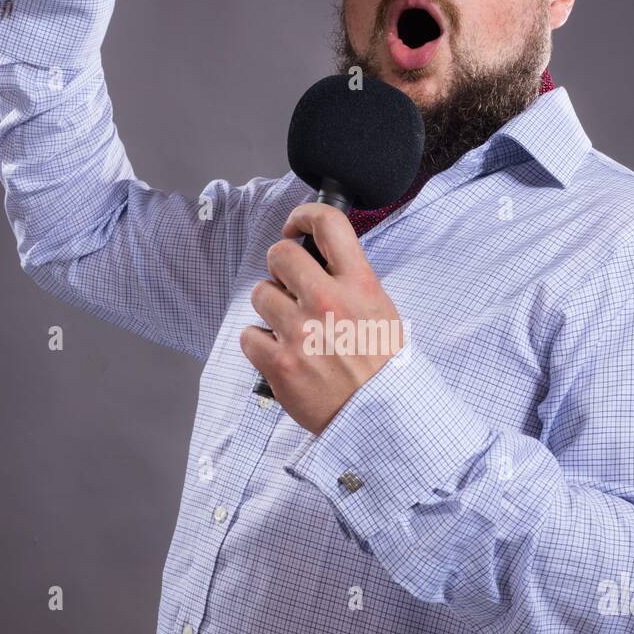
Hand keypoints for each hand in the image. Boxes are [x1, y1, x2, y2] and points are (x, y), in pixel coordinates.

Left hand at [240, 204, 406, 434]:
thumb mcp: (382, 311)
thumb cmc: (385, 369)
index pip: (327, 223)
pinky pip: (248, 336)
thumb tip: (319, 263)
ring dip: (270, 308)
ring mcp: (300, 332)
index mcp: (359, 285)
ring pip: (260, 294)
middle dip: (280, 268)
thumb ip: (351, 283)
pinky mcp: (279, 363)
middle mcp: (328, 302)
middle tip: (290, 286)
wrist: (383, 418)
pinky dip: (260, 344)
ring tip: (290, 328)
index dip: (304, 216)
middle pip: (280, 254)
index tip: (296, 226)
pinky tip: (280, 353)